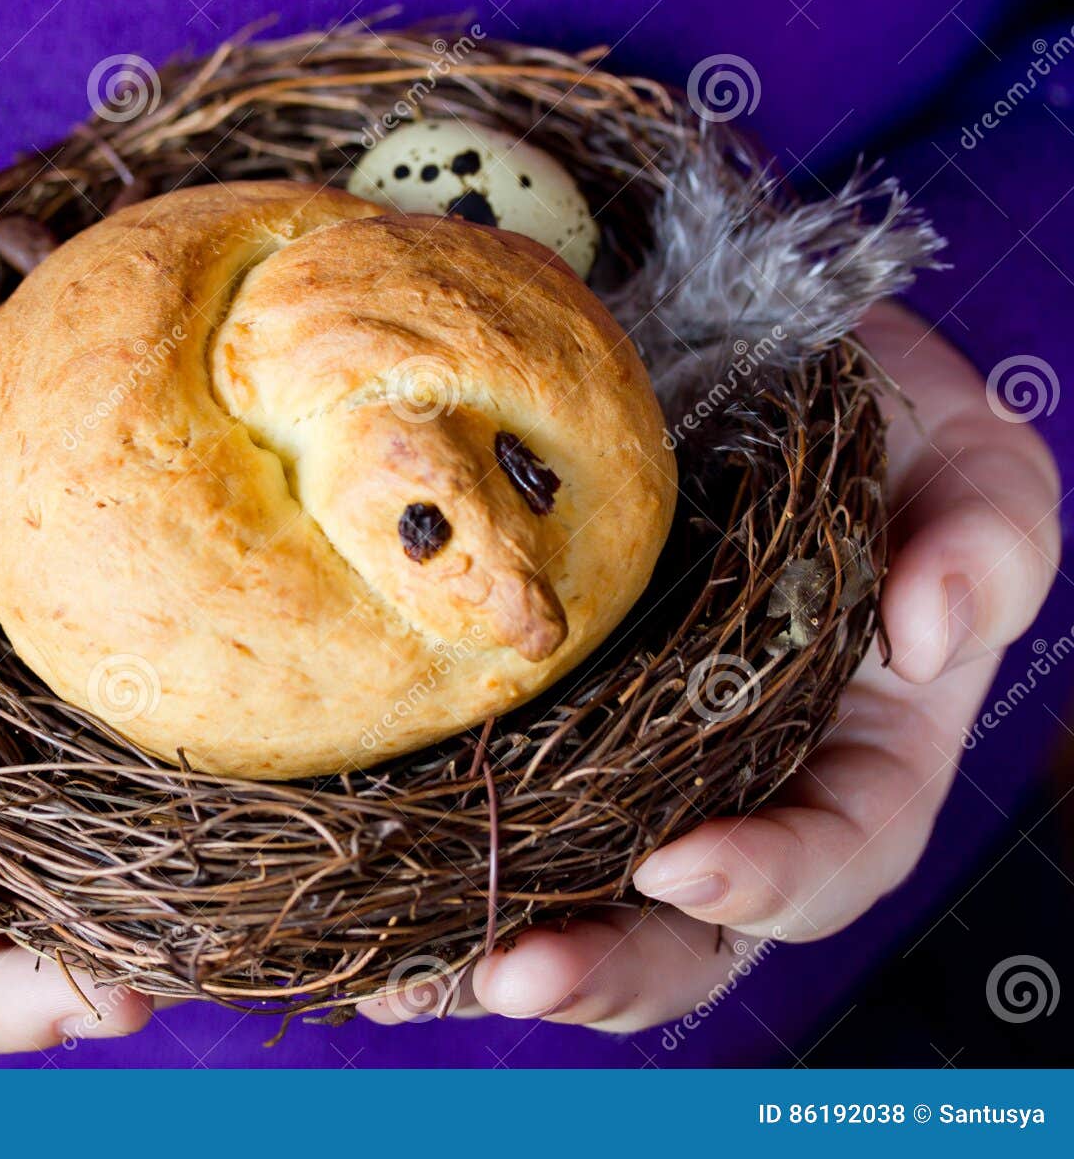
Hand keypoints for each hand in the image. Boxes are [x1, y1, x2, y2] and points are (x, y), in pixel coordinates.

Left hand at [362, 300, 1060, 1028]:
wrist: (721, 357)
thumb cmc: (858, 419)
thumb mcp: (955, 453)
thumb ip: (985, 538)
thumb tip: (929, 636)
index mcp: (853, 753)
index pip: (829, 852)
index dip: (765, 880)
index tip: (678, 867)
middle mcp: (734, 788)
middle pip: (685, 928)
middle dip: (605, 966)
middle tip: (515, 979)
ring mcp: (623, 768)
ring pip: (570, 903)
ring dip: (487, 956)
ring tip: (405, 982)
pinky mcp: (532, 731)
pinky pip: (484, 825)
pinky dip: (421, 881)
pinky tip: (355, 911)